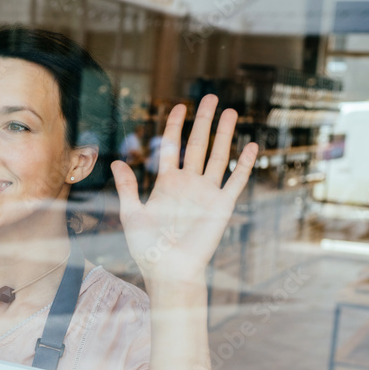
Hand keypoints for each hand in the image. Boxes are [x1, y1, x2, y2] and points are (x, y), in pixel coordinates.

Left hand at [111, 95, 257, 285]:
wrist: (169, 271)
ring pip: (217, 157)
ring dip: (224, 135)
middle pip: (197, 145)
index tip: (179, 106)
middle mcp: (188, 184)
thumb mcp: (131, 214)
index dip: (175, 126)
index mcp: (166, 184)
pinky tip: (252, 145)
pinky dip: (244, 164)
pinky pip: (236, 181)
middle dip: (203, 121)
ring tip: (230, 112)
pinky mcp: (222, 206)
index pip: (172, 147)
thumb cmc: (148, 249)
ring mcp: (206, 193)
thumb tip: (116, 161)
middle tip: (209, 98)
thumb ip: (127, 187)